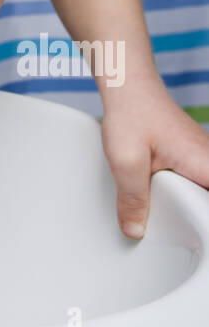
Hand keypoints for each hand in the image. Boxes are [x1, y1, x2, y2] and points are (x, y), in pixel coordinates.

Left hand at [100, 83, 208, 238]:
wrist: (129, 85)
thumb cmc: (132, 112)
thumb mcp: (126, 160)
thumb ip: (132, 199)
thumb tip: (134, 230)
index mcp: (206, 165)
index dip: (203, 222)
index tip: (195, 241)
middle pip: (206, 201)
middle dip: (195, 218)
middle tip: (179, 237)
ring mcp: (204, 160)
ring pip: (202, 195)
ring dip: (188, 207)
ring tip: (171, 221)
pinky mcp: (193, 159)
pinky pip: (195, 185)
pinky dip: (183, 195)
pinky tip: (164, 200)